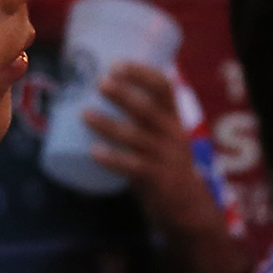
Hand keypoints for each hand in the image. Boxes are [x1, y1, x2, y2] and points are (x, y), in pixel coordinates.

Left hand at [83, 65, 226, 239]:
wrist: (188, 207)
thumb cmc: (165, 166)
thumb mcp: (162, 138)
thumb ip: (140, 122)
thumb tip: (91, 100)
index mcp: (174, 118)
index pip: (164, 87)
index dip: (141, 73)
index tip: (117, 65)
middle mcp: (173, 134)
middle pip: (148, 108)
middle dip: (123, 94)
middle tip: (100, 83)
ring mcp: (166, 157)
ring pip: (136, 136)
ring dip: (108, 124)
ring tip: (84, 114)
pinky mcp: (157, 179)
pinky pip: (132, 166)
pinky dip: (112, 158)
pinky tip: (94, 152)